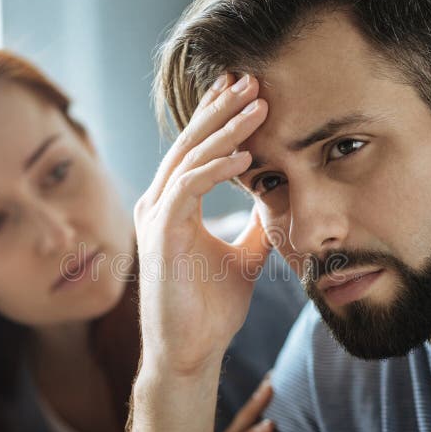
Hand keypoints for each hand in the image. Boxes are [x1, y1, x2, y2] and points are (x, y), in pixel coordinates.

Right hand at [134, 73, 270, 375]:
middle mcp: (159, 204)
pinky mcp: (160, 234)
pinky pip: (187, 189)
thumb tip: (275, 201)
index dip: (220, 117)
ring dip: (224, 130)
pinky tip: (244, 157)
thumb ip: (253, 226)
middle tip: (251, 79)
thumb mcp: (243, 256)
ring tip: (258, 106)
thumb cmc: (210, 308)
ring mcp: (156, 217)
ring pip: (189, 158)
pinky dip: (214, 169)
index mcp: (175, 205)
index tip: (248, 91)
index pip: (197, 150)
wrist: (191, 352)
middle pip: (190, 143)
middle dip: (221, 109)